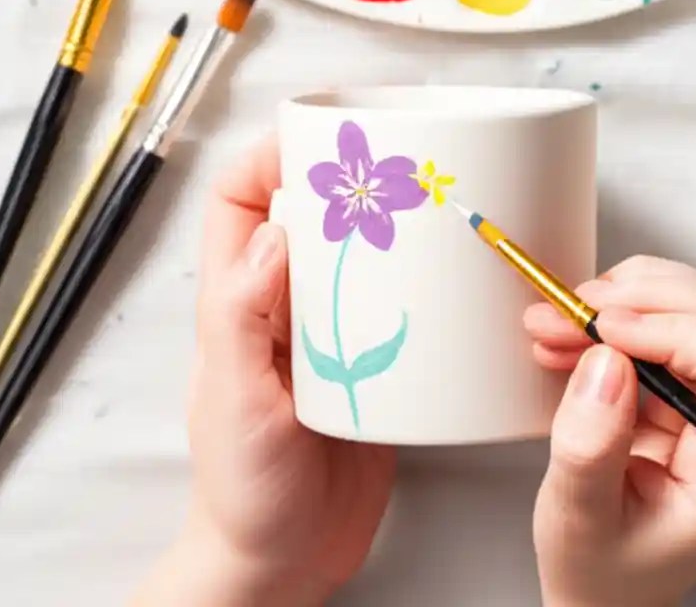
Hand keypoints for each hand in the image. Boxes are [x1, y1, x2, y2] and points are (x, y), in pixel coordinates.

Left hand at [133, 132, 395, 606]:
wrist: (285, 561)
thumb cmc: (243, 490)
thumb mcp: (234, 402)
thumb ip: (242, 319)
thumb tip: (275, 231)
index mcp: (238, 304)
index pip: (238, 200)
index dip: (269, 154)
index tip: (321, 133)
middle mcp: (285, 310)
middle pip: (312, 216)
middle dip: (349, 179)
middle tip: (400, 162)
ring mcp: (333, 338)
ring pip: (363, 259)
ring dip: (395, 231)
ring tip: (437, 209)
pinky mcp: (378, 372)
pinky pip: (402, 313)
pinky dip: (429, 292)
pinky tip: (461, 288)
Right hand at [525, 257, 695, 606]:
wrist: (605, 590)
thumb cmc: (603, 572)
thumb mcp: (579, 518)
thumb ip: (591, 446)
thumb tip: (605, 362)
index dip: (670, 327)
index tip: (602, 331)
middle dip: (644, 299)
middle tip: (572, 312)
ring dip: (629, 299)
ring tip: (563, 321)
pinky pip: (677, 328)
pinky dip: (624, 316)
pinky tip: (580, 335)